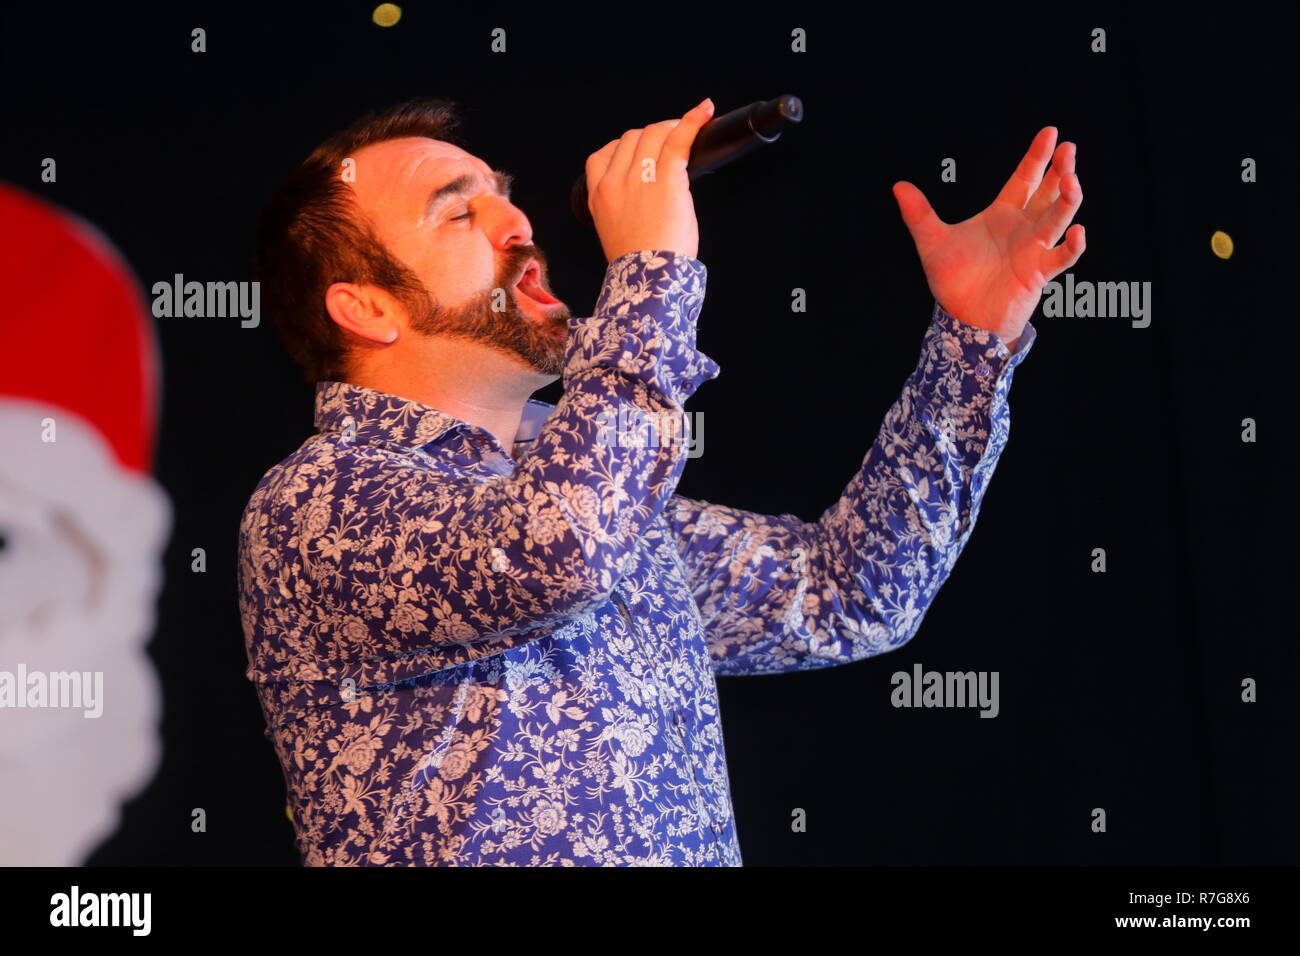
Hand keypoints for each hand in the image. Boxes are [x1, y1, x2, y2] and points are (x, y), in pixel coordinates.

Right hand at [584, 98, 714, 262]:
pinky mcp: (666, 178)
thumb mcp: (615, 231)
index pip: (603, 154)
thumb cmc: (640, 264)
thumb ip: (622, 204)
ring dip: (671, 129)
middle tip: (671, 143)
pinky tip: (705, 111)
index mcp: (598, 196)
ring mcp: (639, 178)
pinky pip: (678, 139)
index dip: (625, 148)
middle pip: (630, 139)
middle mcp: (614, 182)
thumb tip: (647, 188)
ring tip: (686, 132)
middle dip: (652, 136)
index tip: (641, 153)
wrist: (651, 279)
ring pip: (652, 134)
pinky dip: (693, 121)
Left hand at [892, 126, 1085, 344]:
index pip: (1025, 178)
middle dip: (1060, 170)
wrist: (962, 318)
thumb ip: (919, 214)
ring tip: (1072, 181)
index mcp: (1003, 214)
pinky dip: (1072, 246)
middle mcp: (1024, 227)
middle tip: (1069, 149)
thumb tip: (898, 186)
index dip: (1037, 157)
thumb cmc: (953, 280)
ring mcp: (1035, 248)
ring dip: (1068, 201)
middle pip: (1048, 192)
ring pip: (1059, 219)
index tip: (1051, 132)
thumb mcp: (932, 242)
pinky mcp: (1038, 273)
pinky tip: (1078, 232)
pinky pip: (1062, 257)